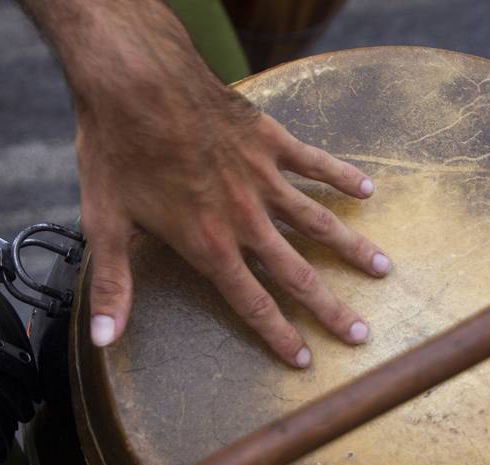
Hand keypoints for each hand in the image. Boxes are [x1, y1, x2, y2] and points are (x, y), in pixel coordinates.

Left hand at [24, 0, 390, 367]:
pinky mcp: (269, 140)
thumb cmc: (117, 149)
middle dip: (331, 308)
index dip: (280, 336)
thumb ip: (114, 286)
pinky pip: (314, 162)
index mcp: (209, 245)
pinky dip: (341, 176)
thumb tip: (104, 339)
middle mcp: (245, 219)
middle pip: (298, 275)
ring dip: (352, 248)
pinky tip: (367, 189)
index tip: (306, 360)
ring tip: (384, 268)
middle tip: (362, 333)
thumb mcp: (105, 223)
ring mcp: (262, 178)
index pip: (252, 303)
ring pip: (318, 222)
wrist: (136, 80)